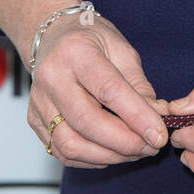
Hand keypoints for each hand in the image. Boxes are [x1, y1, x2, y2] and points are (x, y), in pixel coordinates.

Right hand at [27, 11, 168, 168]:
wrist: (53, 35)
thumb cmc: (89, 38)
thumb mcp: (121, 49)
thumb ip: (138, 85)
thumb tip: (157, 118)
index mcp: (75, 52)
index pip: (108, 90)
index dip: (137, 117)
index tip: (159, 134)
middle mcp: (51, 77)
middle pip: (87, 122)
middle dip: (125, 142)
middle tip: (151, 147)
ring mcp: (39, 102)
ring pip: (72, 144)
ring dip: (109, 155)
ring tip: (134, 151)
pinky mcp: (34, 121)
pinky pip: (63, 152)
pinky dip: (92, 159)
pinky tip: (111, 151)